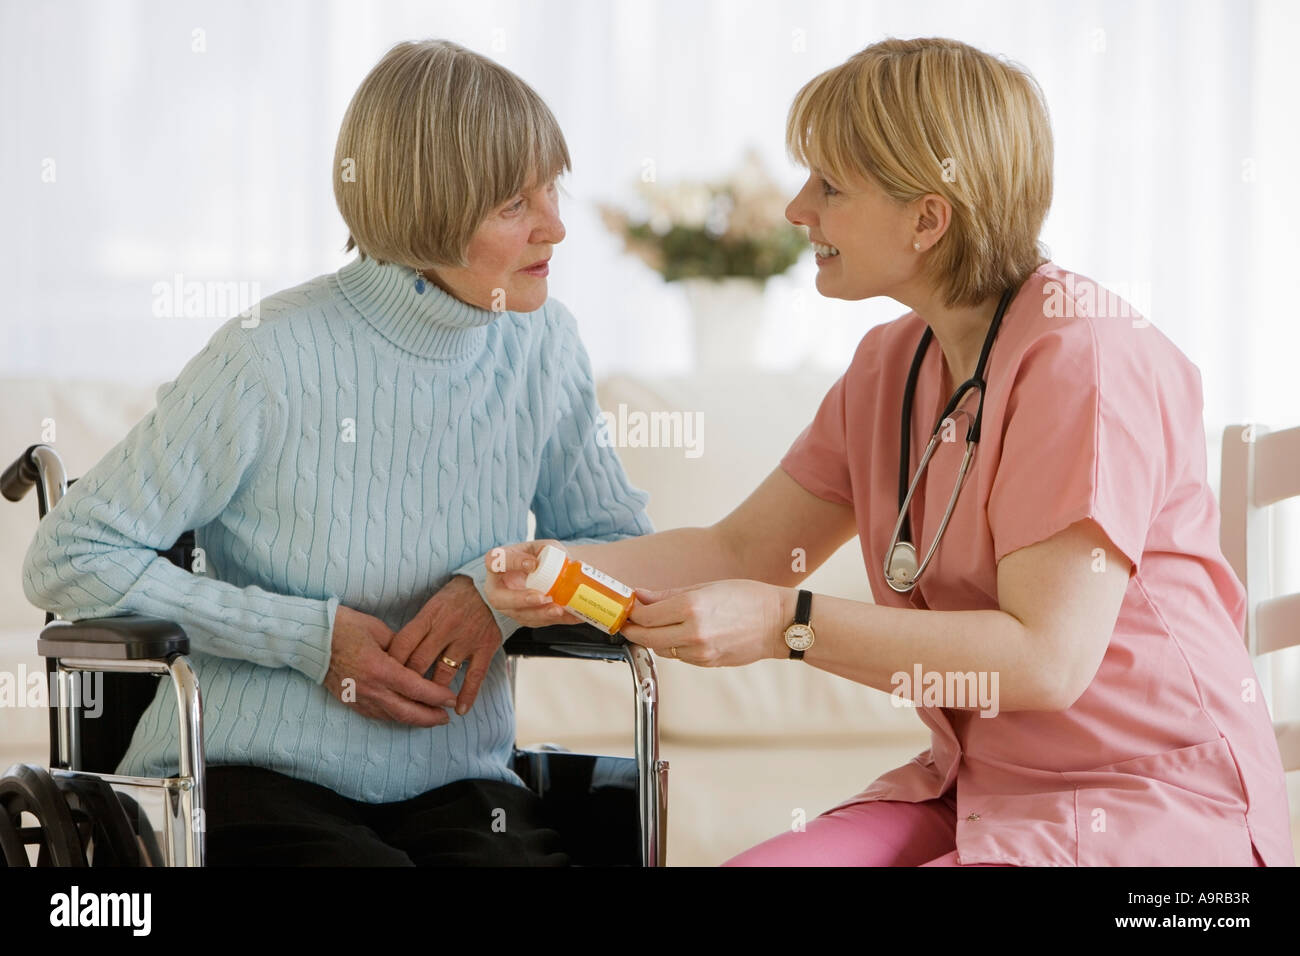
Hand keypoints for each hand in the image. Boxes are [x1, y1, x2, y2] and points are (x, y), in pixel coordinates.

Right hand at [324, 605, 458, 725]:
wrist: (310, 638)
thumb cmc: (344, 627)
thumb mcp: (379, 630)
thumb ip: (400, 647)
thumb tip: (414, 658)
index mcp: (380, 669)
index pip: (417, 689)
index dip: (437, 697)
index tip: (452, 699)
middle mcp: (370, 689)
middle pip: (407, 711)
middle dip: (430, 717)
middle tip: (447, 717)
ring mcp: (359, 698)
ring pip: (392, 717)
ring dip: (414, 720)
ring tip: (431, 719)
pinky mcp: (350, 702)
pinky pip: (377, 715)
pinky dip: (395, 717)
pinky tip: (405, 715)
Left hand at [386, 574, 500, 715]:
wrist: (493, 586)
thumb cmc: (457, 596)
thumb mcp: (433, 604)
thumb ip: (417, 628)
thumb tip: (396, 655)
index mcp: (429, 615)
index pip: (402, 644)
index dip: (390, 664)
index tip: (382, 677)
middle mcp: (446, 628)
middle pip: (419, 662)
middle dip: (406, 681)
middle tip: (399, 695)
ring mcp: (467, 640)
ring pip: (443, 673)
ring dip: (432, 692)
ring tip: (423, 705)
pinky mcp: (486, 647)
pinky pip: (475, 676)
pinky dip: (467, 695)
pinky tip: (459, 709)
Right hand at [482, 539, 582, 629]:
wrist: (550, 571)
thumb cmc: (540, 556)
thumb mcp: (543, 546)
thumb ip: (548, 550)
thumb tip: (556, 562)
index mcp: (498, 563)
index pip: (494, 562)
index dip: (511, 563)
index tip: (533, 564)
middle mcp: (498, 588)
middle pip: (499, 599)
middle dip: (520, 599)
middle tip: (541, 597)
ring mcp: (510, 606)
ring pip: (520, 615)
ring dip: (540, 614)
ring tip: (558, 609)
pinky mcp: (526, 617)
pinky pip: (538, 622)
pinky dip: (556, 620)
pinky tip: (571, 616)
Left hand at [620, 580, 792, 666]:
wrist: (778, 623)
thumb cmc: (747, 598)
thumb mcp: (706, 587)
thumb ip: (668, 595)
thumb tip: (640, 596)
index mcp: (691, 608)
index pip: (646, 615)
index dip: (630, 612)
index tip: (625, 607)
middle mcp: (693, 633)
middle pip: (646, 637)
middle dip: (632, 629)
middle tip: (626, 621)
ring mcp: (700, 652)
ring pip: (661, 649)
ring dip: (652, 638)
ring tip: (652, 625)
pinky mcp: (707, 663)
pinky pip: (679, 656)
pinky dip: (673, 645)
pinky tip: (678, 633)